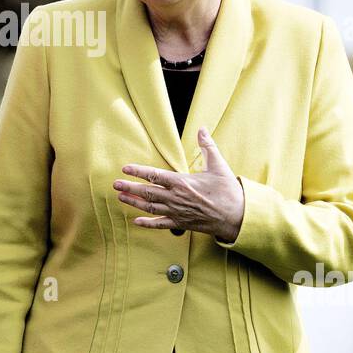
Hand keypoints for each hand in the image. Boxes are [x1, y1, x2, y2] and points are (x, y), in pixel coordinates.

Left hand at [115, 127, 245, 240]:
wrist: (237, 216)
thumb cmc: (228, 191)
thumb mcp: (219, 165)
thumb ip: (208, 146)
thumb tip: (202, 129)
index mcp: (182, 182)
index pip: (154, 175)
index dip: (138, 171)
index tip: (125, 168)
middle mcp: (176, 198)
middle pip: (147, 192)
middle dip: (129, 187)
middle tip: (115, 184)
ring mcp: (177, 212)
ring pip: (150, 207)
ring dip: (133, 202)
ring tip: (120, 197)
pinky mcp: (182, 223)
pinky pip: (160, 224)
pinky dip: (147, 223)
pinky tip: (136, 222)